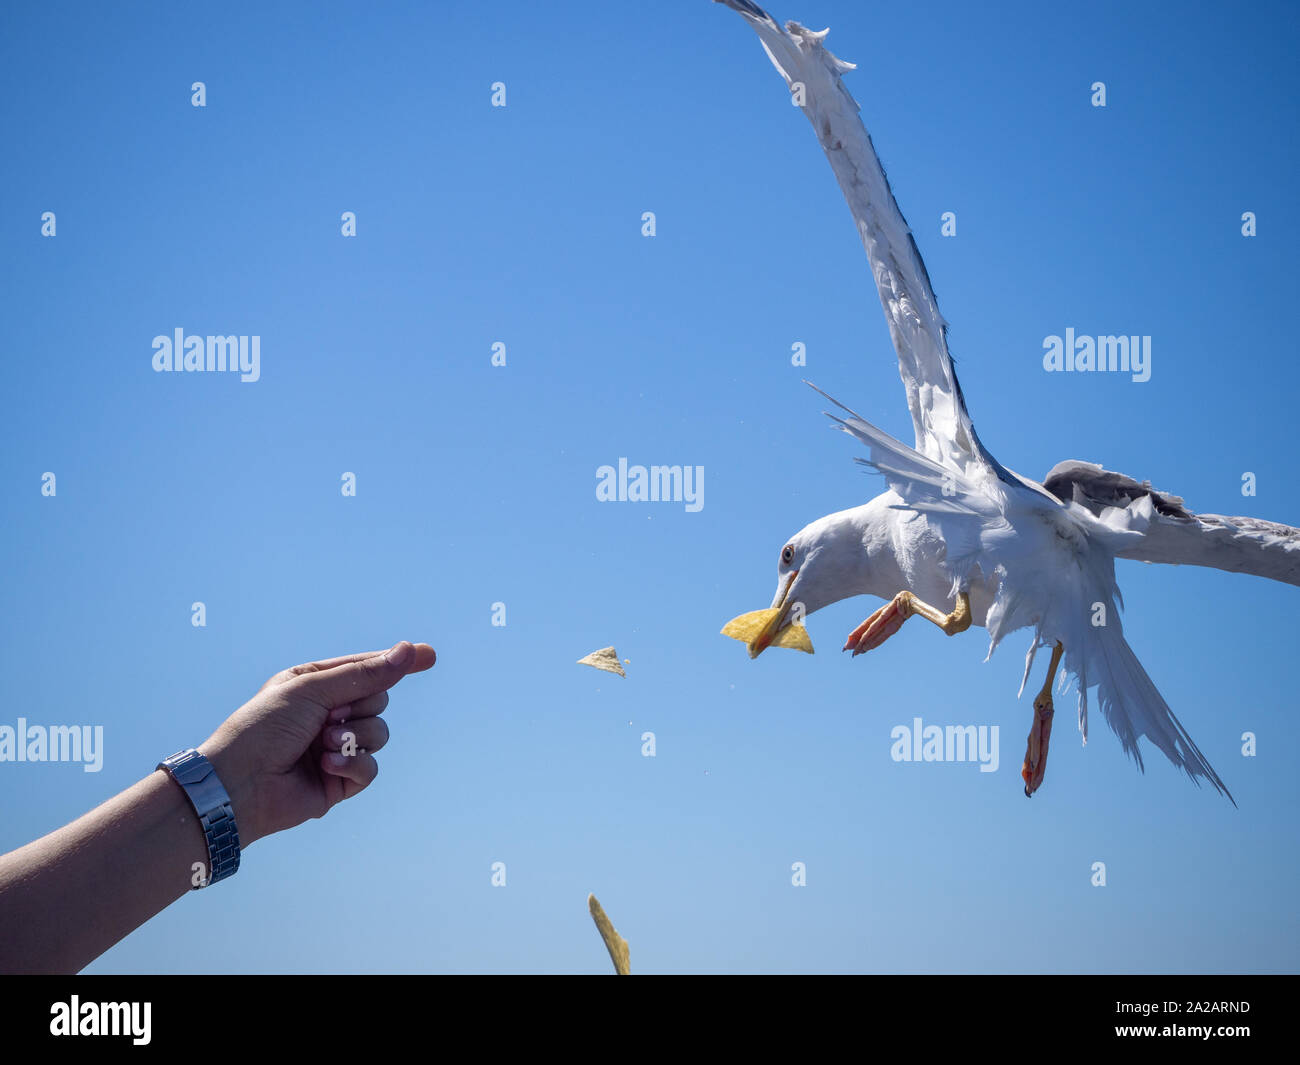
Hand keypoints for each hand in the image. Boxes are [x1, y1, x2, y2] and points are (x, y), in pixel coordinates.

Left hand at [197, 641, 435, 844]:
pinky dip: (352, 765)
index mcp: (315, 684)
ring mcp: (335, 747)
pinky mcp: (340, 780)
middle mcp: (327, 714)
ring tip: (322, 745)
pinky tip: (325, 767)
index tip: (429, 655)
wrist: (239, 786)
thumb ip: (364, 674)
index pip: (366, 668)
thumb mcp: (313, 690)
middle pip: (378, 700)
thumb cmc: (263, 729)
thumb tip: (407, 651)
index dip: (397, 663)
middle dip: (360, 707)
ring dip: (354, 737)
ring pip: (379, 733)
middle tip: (328, 715)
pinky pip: (371, 767)